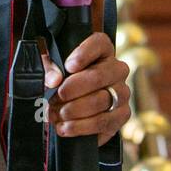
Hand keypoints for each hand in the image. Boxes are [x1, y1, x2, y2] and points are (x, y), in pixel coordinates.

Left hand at [41, 32, 130, 146]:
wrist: (72, 109)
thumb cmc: (61, 82)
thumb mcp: (50, 69)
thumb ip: (48, 69)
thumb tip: (54, 80)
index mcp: (102, 50)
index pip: (99, 43)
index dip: (83, 54)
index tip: (68, 66)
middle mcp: (117, 69)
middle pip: (99, 76)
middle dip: (73, 89)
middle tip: (55, 97)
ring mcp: (122, 93)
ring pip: (101, 101)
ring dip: (74, 110)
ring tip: (56, 114)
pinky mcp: (121, 116)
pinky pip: (104, 122)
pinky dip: (81, 127)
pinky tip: (65, 127)